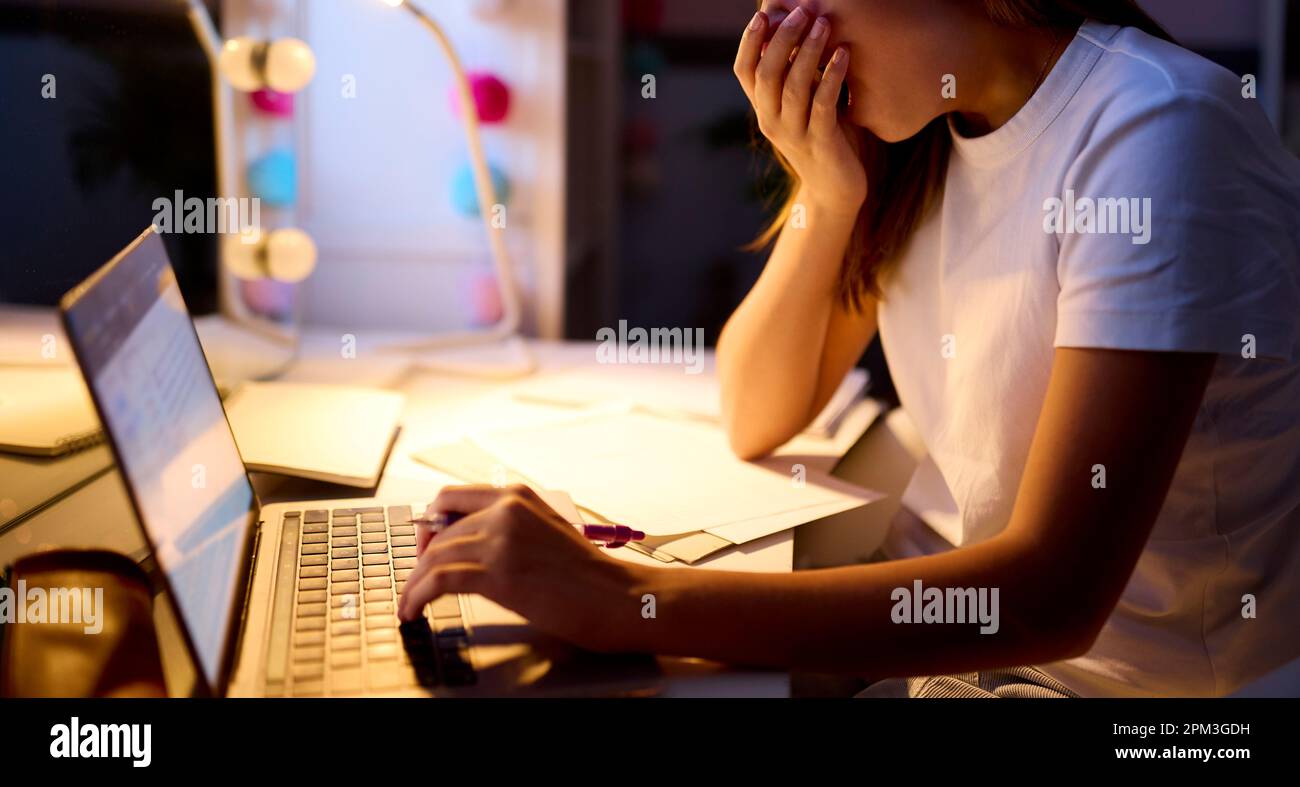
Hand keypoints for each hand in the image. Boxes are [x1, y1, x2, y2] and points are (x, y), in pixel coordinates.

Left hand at [398, 485, 642, 652]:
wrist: (616, 596)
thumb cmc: (588, 574)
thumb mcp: (545, 532)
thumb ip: (508, 530)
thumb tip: (465, 546)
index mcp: (517, 496)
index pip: (450, 498)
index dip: (429, 523)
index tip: (424, 545)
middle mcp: (505, 510)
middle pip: (439, 532)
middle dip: (420, 561)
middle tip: (416, 583)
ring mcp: (500, 539)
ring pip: (433, 557)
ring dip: (413, 584)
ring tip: (408, 604)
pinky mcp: (497, 572)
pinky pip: (437, 581)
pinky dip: (416, 596)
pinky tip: (412, 610)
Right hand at [735, 4, 866, 212]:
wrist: (835, 191)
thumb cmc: (823, 138)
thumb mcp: (802, 105)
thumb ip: (794, 76)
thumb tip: (795, 30)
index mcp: (763, 109)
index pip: (744, 71)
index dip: (749, 42)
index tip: (762, 14)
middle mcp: (772, 121)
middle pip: (767, 74)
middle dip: (783, 39)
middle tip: (802, 11)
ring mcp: (795, 134)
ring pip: (794, 87)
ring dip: (809, 51)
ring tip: (824, 24)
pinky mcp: (821, 143)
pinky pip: (823, 105)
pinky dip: (832, 76)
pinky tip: (844, 53)